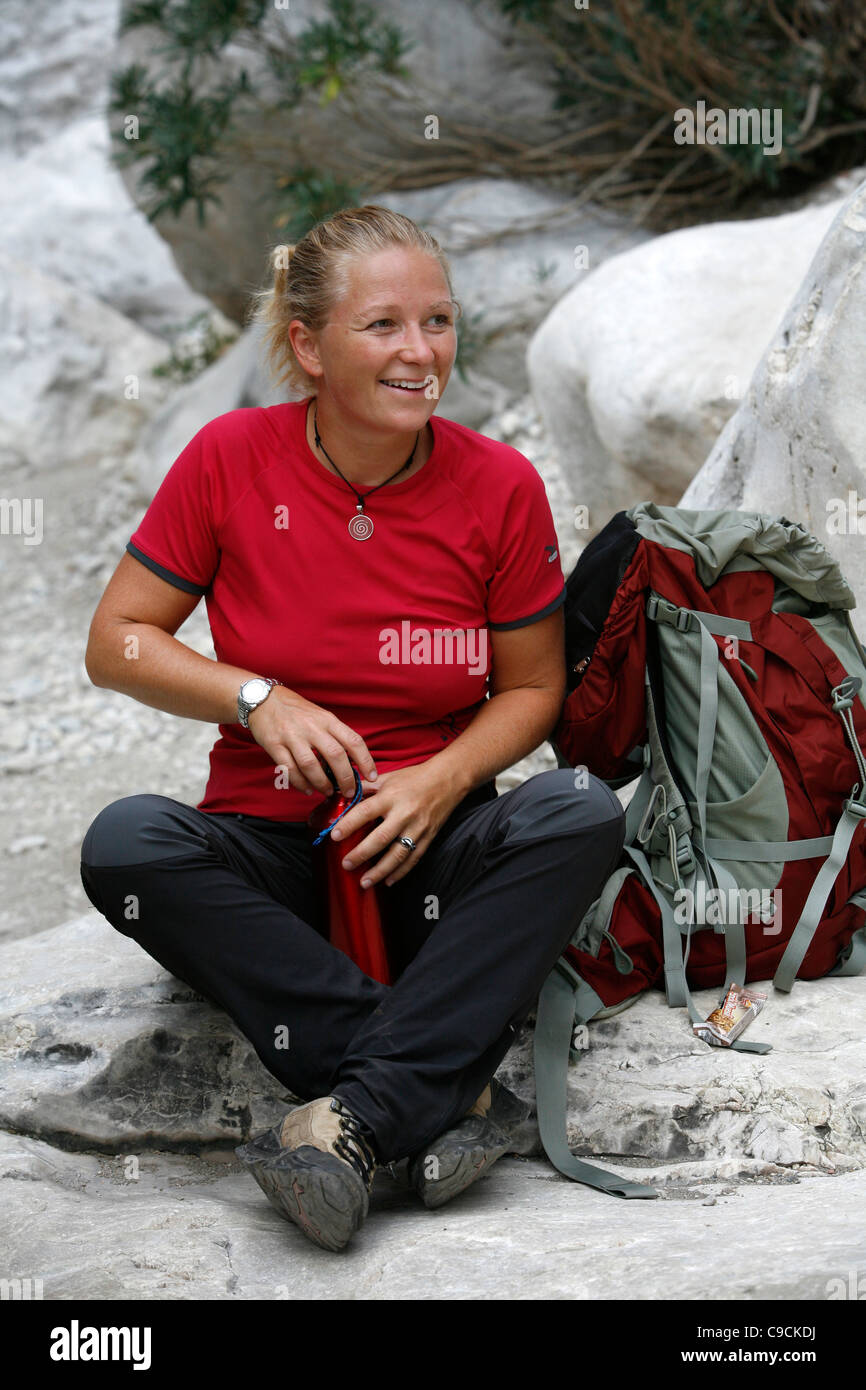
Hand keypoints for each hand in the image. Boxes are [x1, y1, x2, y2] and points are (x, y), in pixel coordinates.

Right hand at [246, 688, 376, 797]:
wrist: (263, 699)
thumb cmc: (296, 710)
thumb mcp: (321, 716)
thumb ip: (335, 736)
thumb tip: (351, 762)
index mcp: (328, 720)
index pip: (353, 741)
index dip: (365, 761)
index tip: (372, 777)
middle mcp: (312, 727)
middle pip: (335, 755)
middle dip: (345, 778)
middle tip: (349, 792)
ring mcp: (292, 736)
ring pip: (311, 765)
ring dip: (322, 783)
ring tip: (328, 792)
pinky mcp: (275, 745)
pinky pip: (289, 769)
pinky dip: (300, 783)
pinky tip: (308, 789)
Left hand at [328, 760, 464, 889]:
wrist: (447, 780)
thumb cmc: (414, 778)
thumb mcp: (388, 777)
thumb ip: (366, 788)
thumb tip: (343, 796)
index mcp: (391, 796)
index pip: (365, 811)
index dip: (349, 824)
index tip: (334, 836)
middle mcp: (404, 813)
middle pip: (381, 838)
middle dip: (362, 854)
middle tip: (346, 865)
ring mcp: (418, 828)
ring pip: (398, 854)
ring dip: (380, 871)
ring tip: (364, 882)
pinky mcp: (428, 837)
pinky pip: (414, 858)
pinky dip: (401, 872)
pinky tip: (389, 881)